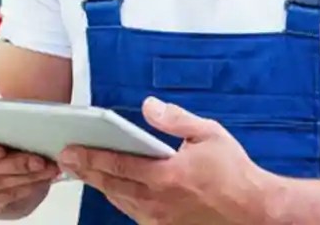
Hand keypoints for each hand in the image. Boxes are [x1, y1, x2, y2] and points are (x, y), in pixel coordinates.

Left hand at [58, 96, 273, 224]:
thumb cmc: (234, 172)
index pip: (118, 165)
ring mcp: (160, 219)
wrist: (254, 211)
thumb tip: (149, 105)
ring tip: (84, 172)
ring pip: (120, 201)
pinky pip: (134, 213)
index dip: (90, 157)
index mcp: (167, 175)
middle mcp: (158, 201)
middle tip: (65, 160)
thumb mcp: (209, 133)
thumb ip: (175, 119)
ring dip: (100, 186)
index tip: (69, 151)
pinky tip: (114, 189)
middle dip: (86, 172)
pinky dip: (120, 200)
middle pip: (111, 186)